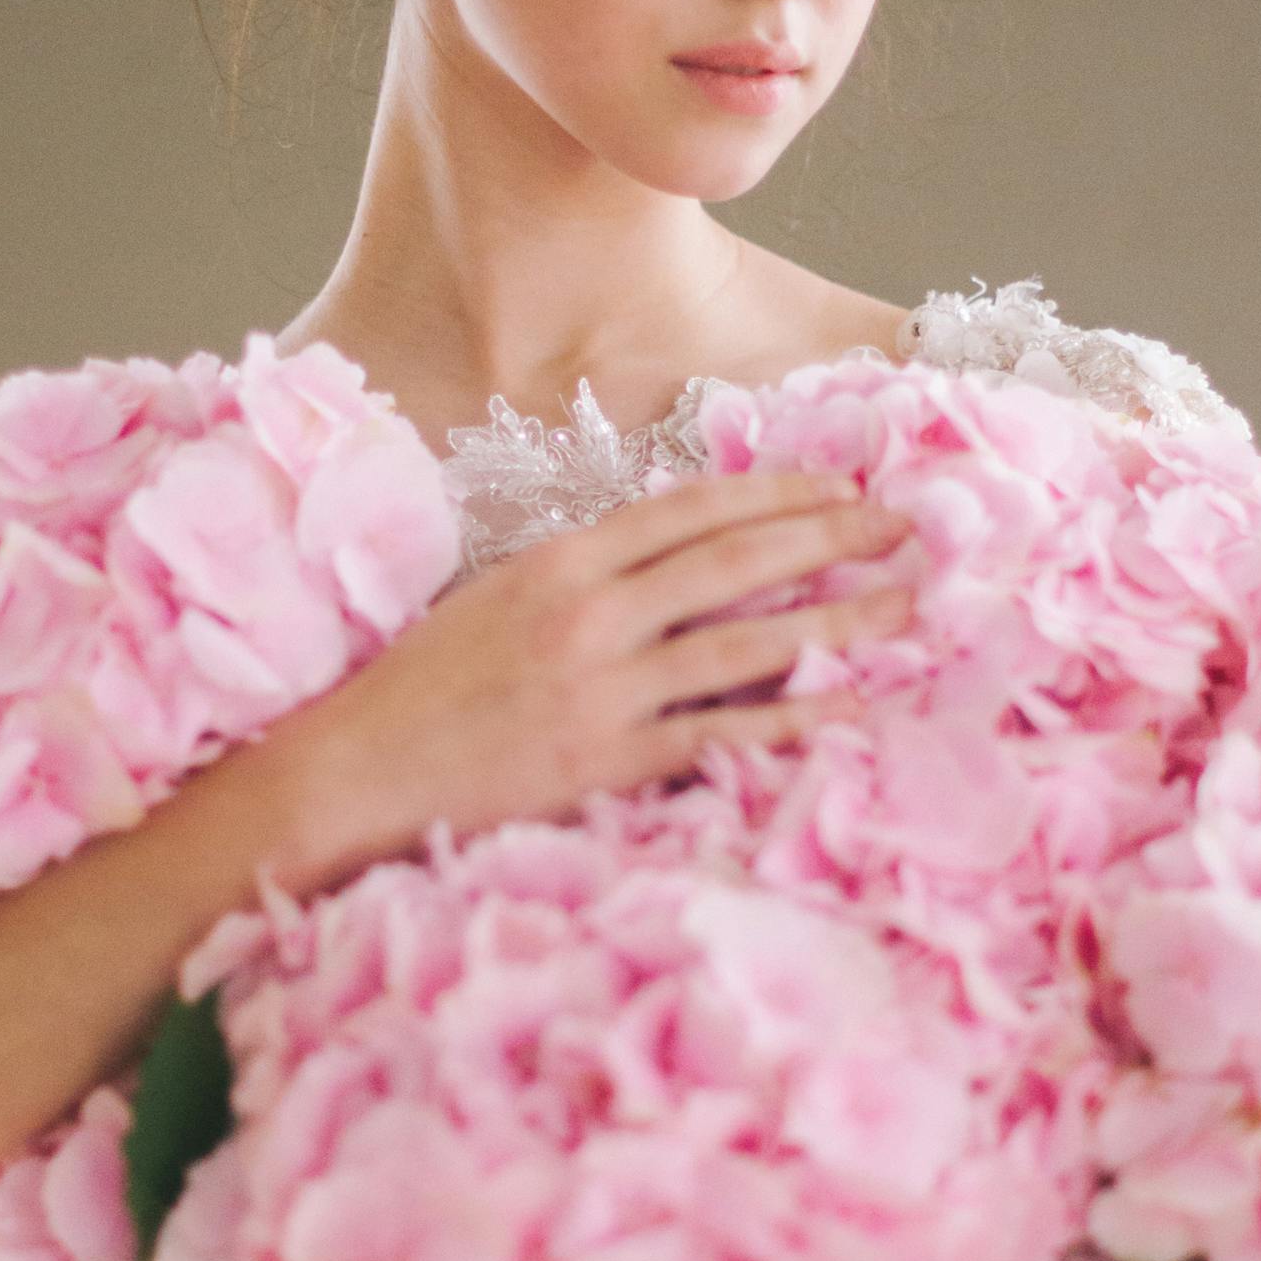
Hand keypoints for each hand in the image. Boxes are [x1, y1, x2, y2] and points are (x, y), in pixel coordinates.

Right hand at [264, 469, 915, 892]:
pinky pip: (724, 733)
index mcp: (561, 561)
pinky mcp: (608, 762)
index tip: (840, 485)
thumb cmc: (421, 690)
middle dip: (831, 539)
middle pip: (736, 562)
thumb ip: (583, 577)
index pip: (691, 511)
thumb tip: (672, 561)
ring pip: (748, 642)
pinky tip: (854, 702)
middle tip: (904, 527)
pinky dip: (796, 716)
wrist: (353, 775)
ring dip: (839, 620)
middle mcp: (590, 614)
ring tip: (907, 606)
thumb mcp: (496, 600)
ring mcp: (603, 689)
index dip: (776, 494)